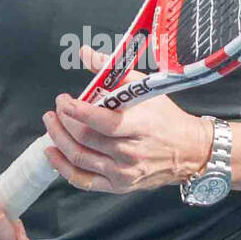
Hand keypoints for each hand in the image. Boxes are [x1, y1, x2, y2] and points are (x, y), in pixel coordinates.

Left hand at [40, 45, 214, 194]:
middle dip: (64, 122)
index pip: (101, 121)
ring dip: (58, 140)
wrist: (188, 150)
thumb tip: (85, 53)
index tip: (63, 100)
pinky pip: (83, 181)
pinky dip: (63, 167)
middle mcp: (130, 153)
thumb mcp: (145, 87)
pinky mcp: (119, 186)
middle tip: (56, 109)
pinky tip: (53, 152)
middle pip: (85, 139)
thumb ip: (112, 70)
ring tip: (52, 124)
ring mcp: (124, 173)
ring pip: (80, 158)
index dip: (76, 111)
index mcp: (139, 126)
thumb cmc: (165, 116)